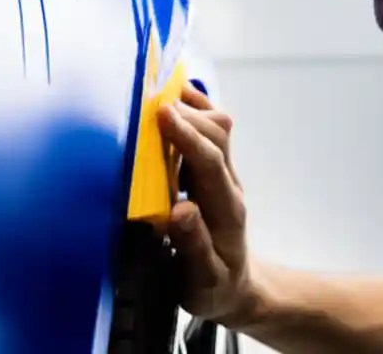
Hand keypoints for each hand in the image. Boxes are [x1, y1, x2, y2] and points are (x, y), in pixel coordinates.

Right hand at [158, 84, 260, 328]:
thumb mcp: (202, 282)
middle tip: (145, 103)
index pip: (210, 162)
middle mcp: (228, 184)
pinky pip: (211, 128)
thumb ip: (193, 247)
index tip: (162, 114)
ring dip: (190, 108)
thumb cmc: (214, 288)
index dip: (187, 136)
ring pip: (217, 126)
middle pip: (216, 135)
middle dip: (185, 115)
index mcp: (225, 210)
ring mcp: (224, 174)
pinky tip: (174, 98)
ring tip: (156, 94)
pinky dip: (193, 109)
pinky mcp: (215, 169)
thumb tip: (180, 210)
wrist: (236, 286)